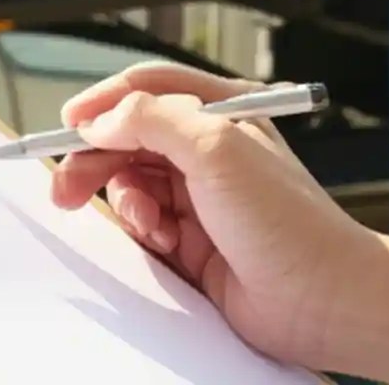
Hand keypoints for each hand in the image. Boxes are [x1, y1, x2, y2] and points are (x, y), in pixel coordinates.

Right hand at [54, 61, 388, 383]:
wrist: (321, 299)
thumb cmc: (288, 221)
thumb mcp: (216, 148)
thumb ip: (150, 119)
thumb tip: (101, 120)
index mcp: (221, 110)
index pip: (147, 88)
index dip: (103, 101)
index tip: (68, 123)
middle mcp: (208, 147)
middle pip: (127, 137)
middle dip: (94, 158)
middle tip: (68, 186)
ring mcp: (198, 193)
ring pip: (129, 182)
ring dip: (124, 200)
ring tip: (144, 222)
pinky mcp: (190, 237)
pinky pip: (142, 222)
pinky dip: (142, 230)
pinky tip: (165, 242)